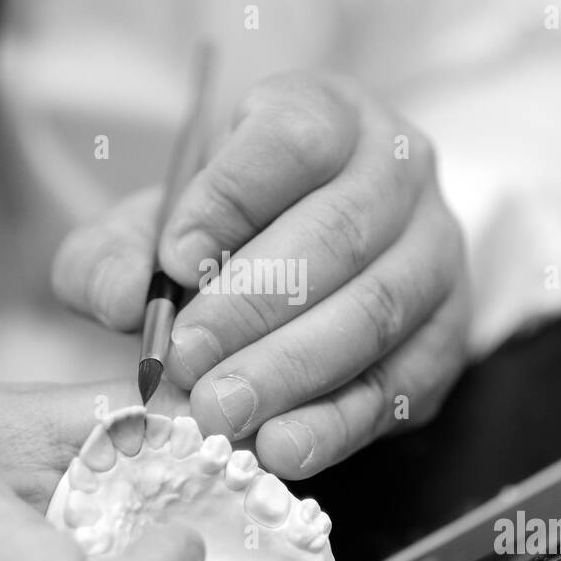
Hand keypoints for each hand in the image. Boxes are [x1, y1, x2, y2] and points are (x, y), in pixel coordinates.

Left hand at [54, 71, 469, 478]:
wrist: (317, 257)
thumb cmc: (231, 230)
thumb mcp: (163, 218)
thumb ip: (116, 249)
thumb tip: (113, 297)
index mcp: (331, 114)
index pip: (295, 139)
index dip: (232, 199)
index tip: (174, 260)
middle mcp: (400, 171)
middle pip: (339, 232)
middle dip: (254, 305)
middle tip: (186, 360)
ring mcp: (436, 253)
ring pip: (376, 310)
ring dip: (292, 369)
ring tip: (221, 413)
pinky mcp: (447, 335)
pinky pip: (402, 383)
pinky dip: (338, 422)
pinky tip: (281, 447)